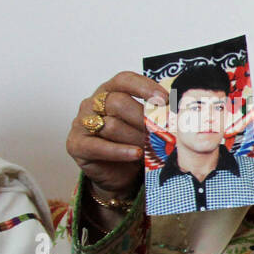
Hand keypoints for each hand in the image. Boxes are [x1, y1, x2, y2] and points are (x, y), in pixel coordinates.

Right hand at [66, 72, 163, 197]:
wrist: (118, 174)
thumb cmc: (133, 143)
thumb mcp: (145, 126)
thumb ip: (155, 115)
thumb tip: (177, 114)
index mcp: (110, 92)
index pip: (124, 80)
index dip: (144, 87)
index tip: (165, 99)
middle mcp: (92, 103)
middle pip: (118, 102)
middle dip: (144, 119)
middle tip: (162, 133)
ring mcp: (82, 123)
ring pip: (111, 126)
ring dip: (136, 138)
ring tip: (151, 148)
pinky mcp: (77, 144)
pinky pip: (98, 146)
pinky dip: (120, 151)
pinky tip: (136, 154)